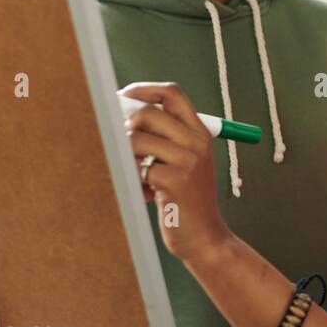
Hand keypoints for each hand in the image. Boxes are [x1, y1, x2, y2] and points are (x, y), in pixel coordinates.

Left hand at [121, 82, 232, 261]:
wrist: (204, 236)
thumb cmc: (186, 198)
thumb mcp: (186, 162)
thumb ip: (165, 137)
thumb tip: (121, 111)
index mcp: (200, 133)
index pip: (172, 94)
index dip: (144, 90)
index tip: (124, 97)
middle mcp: (197, 143)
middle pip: (149, 112)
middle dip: (126, 126)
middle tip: (123, 144)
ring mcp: (188, 161)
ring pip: (137, 139)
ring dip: (127, 156)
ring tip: (138, 174)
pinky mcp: (174, 181)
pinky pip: (138, 167)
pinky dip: (134, 180)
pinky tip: (146, 194)